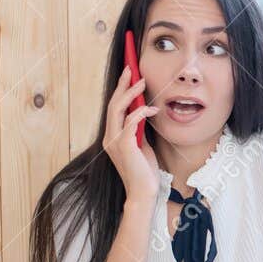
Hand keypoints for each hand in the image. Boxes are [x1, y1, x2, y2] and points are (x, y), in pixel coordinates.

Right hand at [103, 72, 161, 203]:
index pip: (114, 108)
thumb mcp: (141, 145)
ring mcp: (114, 142)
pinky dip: (141, 112)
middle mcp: (109, 137)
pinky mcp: (124, 146)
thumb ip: (138, 129)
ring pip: (118, 109)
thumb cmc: (144, 171)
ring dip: (130, 93)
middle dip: (122, 85)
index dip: (119, 90)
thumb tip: (143, 112)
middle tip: (132, 69)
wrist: (143, 192)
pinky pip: (130, 122)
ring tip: (141, 82)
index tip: (127, 74)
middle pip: (113, 104)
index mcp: (112, 136)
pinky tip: (152, 109)